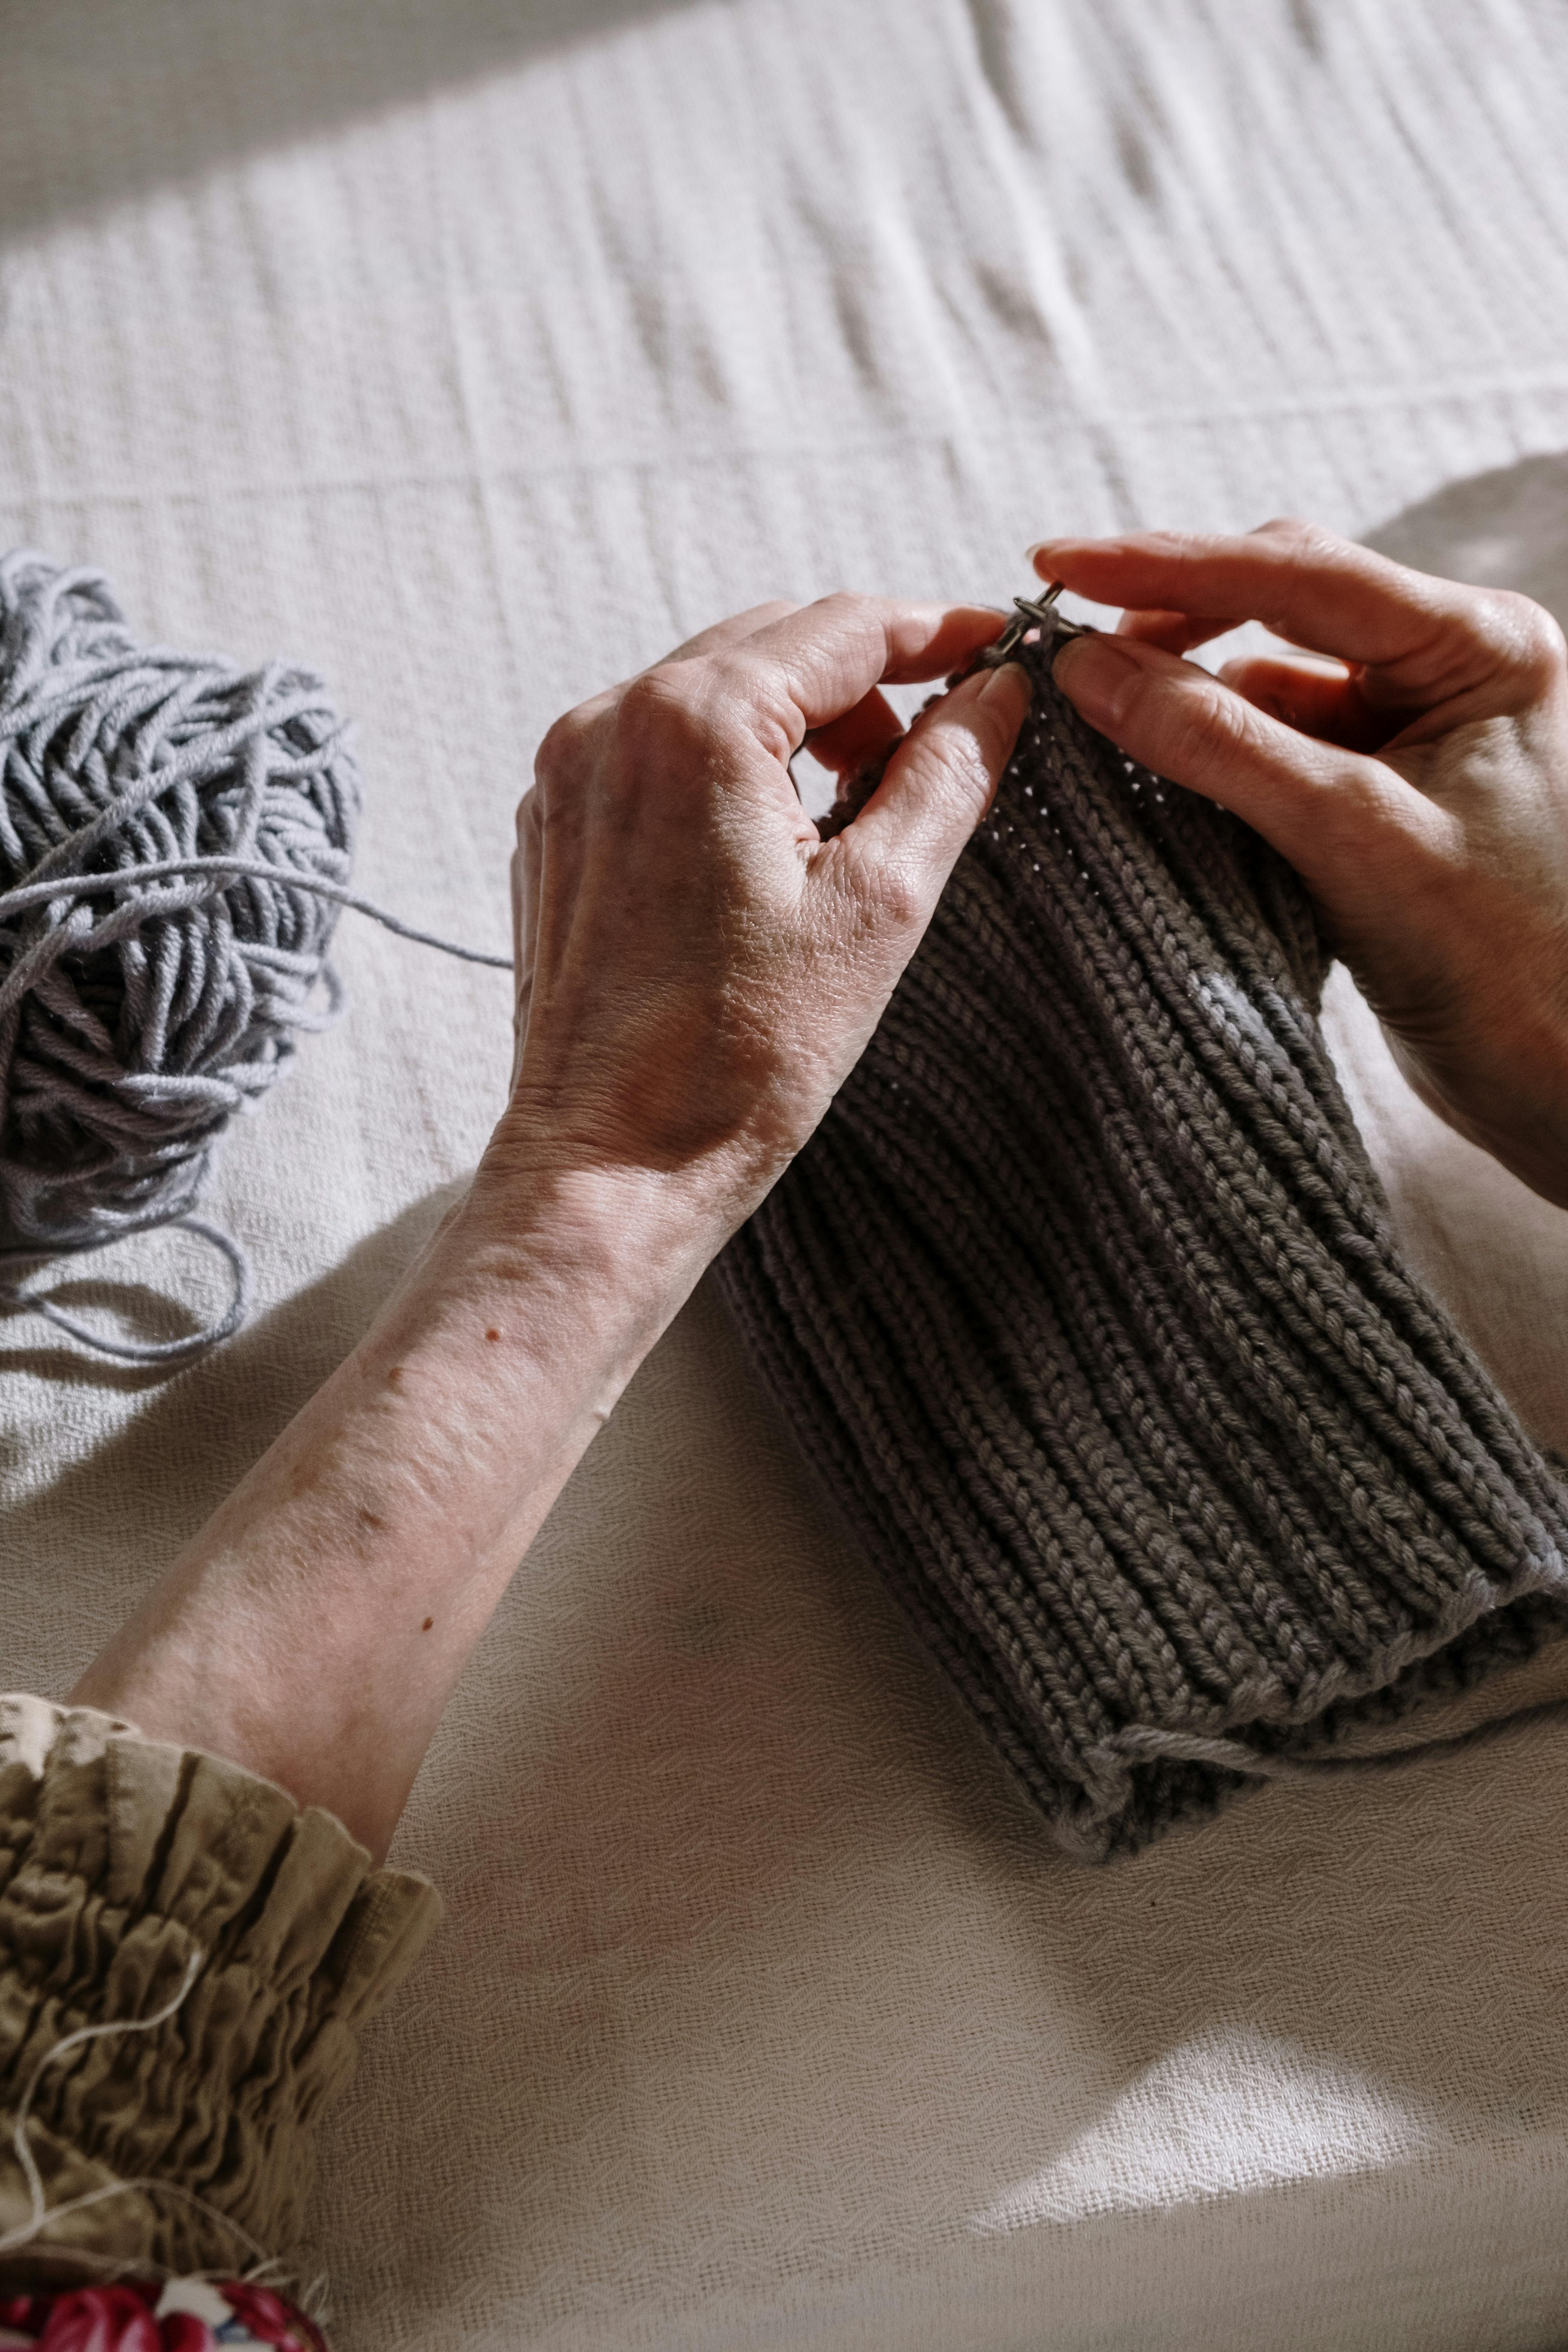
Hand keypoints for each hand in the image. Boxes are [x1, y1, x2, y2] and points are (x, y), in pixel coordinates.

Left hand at [488, 594, 1031, 1238]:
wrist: (616, 1162)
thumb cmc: (743, 1058)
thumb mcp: (880, 905)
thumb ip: (947, 775)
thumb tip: (999, 692)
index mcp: (694, 724)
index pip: (844, 626)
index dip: (937, 632)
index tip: (997, 650)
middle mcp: (613, 723)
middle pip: (773, 642)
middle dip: (867, 678)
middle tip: (939, 745)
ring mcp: (569, 772)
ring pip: (712, 690)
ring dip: (797, 720)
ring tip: (858, 807)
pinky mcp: (554, 824)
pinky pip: (656, 748)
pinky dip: (726, 762)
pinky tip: (773, 840)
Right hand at [1031, 520, 1567, 1208]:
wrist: (1559, 1086)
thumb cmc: (1507, 961)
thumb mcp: (1354, 837)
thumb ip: (1219, 746)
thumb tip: (1090, 669)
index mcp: (1478, 647)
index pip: (1298, 573)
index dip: (1169, 566)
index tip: (1058, 565)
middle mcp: (1447, 673)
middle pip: (1278, 604)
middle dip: (1169, 619)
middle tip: (1061, 639)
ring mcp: (1407, 738)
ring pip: (1261, 684)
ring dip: (1176, 694)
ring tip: (1082, 711)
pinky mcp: (1371, 806)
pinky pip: (1265, 754)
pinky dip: (1199, 759)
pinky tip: (1136, 771)